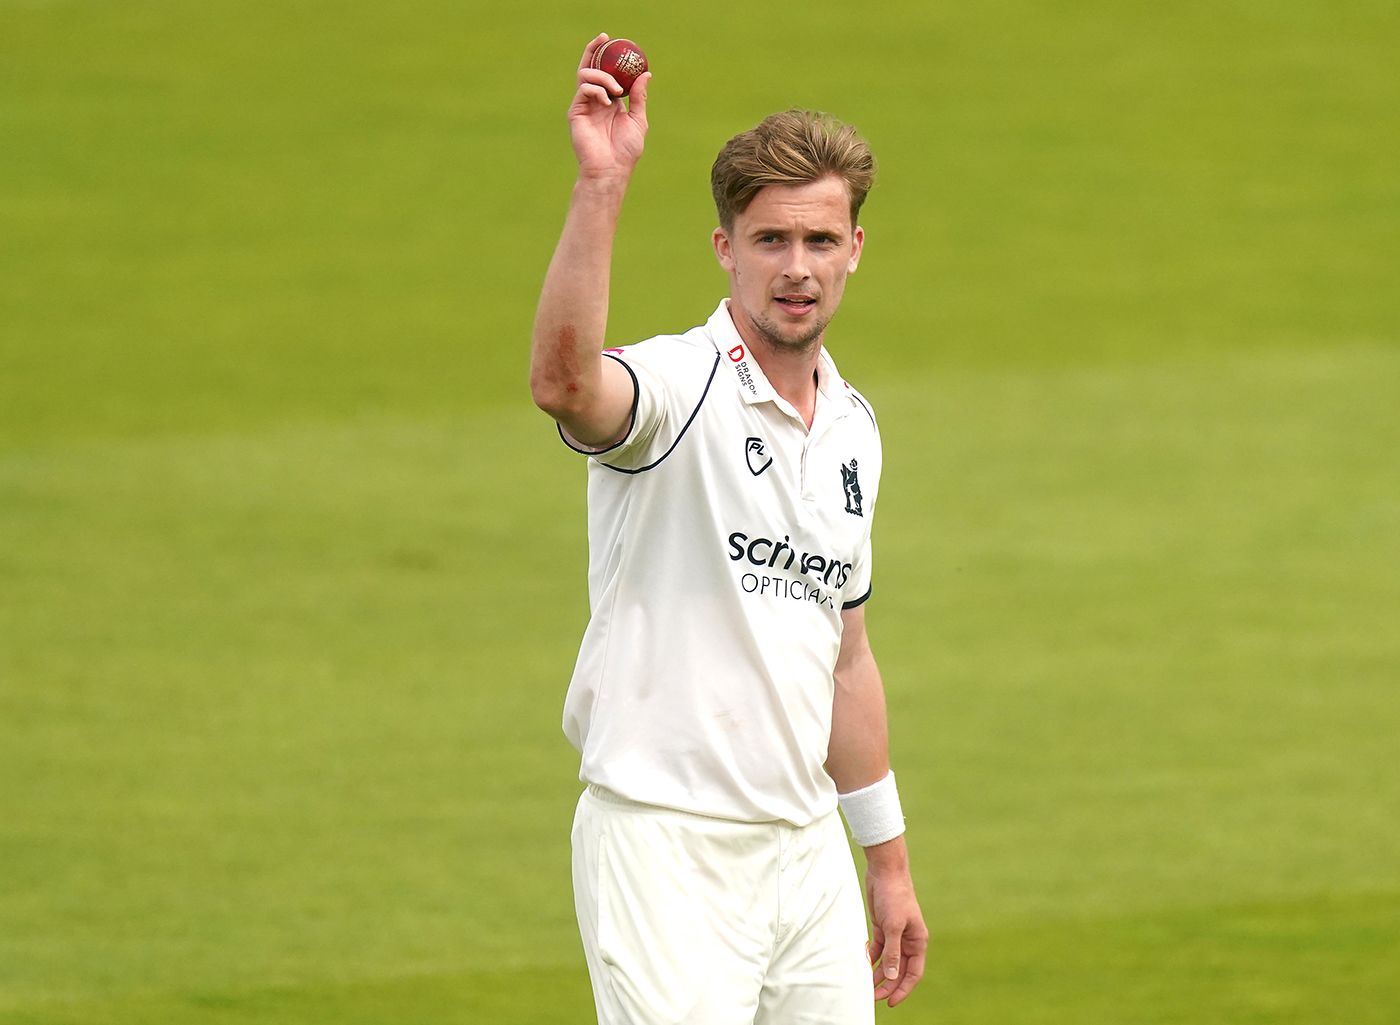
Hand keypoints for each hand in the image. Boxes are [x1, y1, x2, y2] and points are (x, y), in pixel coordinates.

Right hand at [568, 34, 651, 182]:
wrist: (611, 169)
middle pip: (590, 68)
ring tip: (617, 90)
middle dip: (594, 50)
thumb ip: (639, 97)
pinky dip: (596, 90)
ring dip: (603, 76)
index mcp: (609, 101)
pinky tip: (607, 101)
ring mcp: (584, 105)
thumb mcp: (638, 120)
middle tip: (604, 39)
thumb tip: (646, 74)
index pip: (605, 73)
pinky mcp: (576, 112)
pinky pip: (583, 90)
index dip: (607, 56)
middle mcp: (595, 101)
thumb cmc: (625, 151)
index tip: (613, 42)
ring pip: (586, 76)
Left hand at [865, 843, 927, 1007]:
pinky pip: (877, 949)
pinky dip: (870, 957)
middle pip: (899, 970)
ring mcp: (894, 934)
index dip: (903, 989)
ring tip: (865, 986)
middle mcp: (907, 940)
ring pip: (887, 961)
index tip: (890, 1002)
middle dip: (888, 984)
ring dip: (877, 973)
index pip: (913, 973)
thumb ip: (892, 952)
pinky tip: (861, 964)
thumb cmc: (894, 896)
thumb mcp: (893, 926)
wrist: (885, 872)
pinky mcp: (882, 927)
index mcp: (917, 941)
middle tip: (873, 997)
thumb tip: (892, 975)